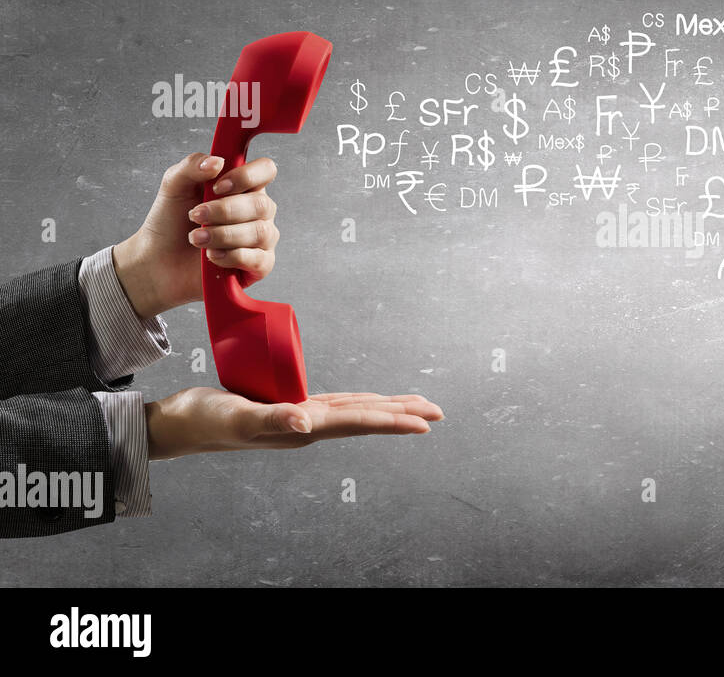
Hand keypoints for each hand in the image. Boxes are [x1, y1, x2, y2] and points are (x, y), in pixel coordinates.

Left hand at [113, 152, 280, 318]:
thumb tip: (217, 161)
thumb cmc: (169, 222)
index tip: (218, 187)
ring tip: (196, 239)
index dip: (246, 176)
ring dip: (223, 235)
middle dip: (225, 211)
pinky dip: (231, 256)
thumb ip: (192, 165)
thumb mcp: (174, 185)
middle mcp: (257, 211)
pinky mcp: (258, 266)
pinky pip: (258, 259)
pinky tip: (211, 256)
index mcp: (243, 187)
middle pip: (262, 204)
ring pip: (260, 232)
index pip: (266, 170)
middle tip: (195, 216)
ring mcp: (261, 239)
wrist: (157, 261)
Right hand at [145, 387, 443, 459]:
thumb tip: (308, 423)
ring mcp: (300, 419)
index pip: (358, 421)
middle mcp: (308, 426)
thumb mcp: (238, 417)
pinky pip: (335, 405)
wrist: (178, 425)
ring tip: (414, 406)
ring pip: (354, 411)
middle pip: (365, 417)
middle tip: (438, 412)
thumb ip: (273, 420)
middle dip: (402, 414)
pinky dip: (357, 402)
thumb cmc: (205, 420)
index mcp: (303, 427)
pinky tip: (364, 403)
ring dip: (385, 408)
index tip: (425, 421)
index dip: (392, 420)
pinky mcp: (288, 408)